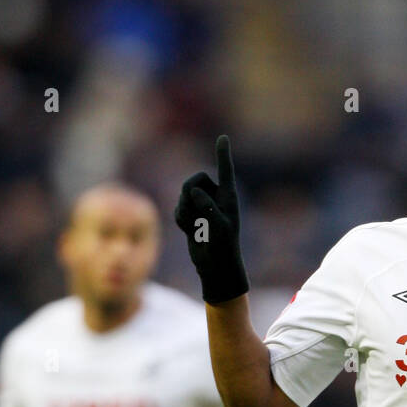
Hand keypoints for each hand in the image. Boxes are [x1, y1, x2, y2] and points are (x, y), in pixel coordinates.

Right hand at [174, 135, 248, 304]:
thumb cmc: (224, 247)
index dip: (223, 154)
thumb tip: (193, 192)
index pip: (224, 171)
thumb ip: (207, 205)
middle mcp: (214, 198)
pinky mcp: (190, 216)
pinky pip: (178, 210)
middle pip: (194, 180)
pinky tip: (191, 232)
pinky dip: (181, 221)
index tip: (223, 138)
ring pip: (183, 196)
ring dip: (186, 212)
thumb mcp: (219, 226)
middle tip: (195, 208)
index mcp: (228, 197)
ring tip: (197, 228)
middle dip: (189, 192)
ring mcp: (201, 206)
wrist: (215, 267)